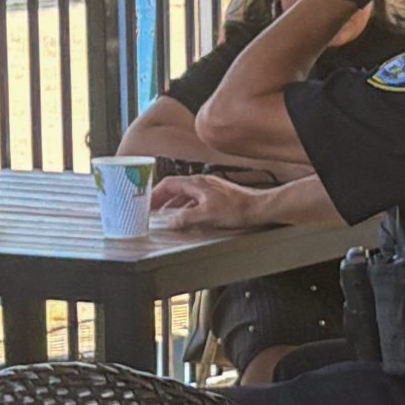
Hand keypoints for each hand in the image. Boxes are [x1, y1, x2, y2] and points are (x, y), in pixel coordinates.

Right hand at [149, 173, 267, 229]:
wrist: (259, 207)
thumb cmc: (236, 209)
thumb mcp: (207, 215)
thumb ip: (186, 218)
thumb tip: (170, 222)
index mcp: (196, 183)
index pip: (168, 184)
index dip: (155, 193)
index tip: (145, 203)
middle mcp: (201, 182)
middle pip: (175, 187)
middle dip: (161, 198)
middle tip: (151, 209)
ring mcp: (209, 187)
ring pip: (184, 193)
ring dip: (172, 202)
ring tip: (164, 214)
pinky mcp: (216, 195)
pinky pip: (194, 198)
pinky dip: (185, 205)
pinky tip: (185, 216)